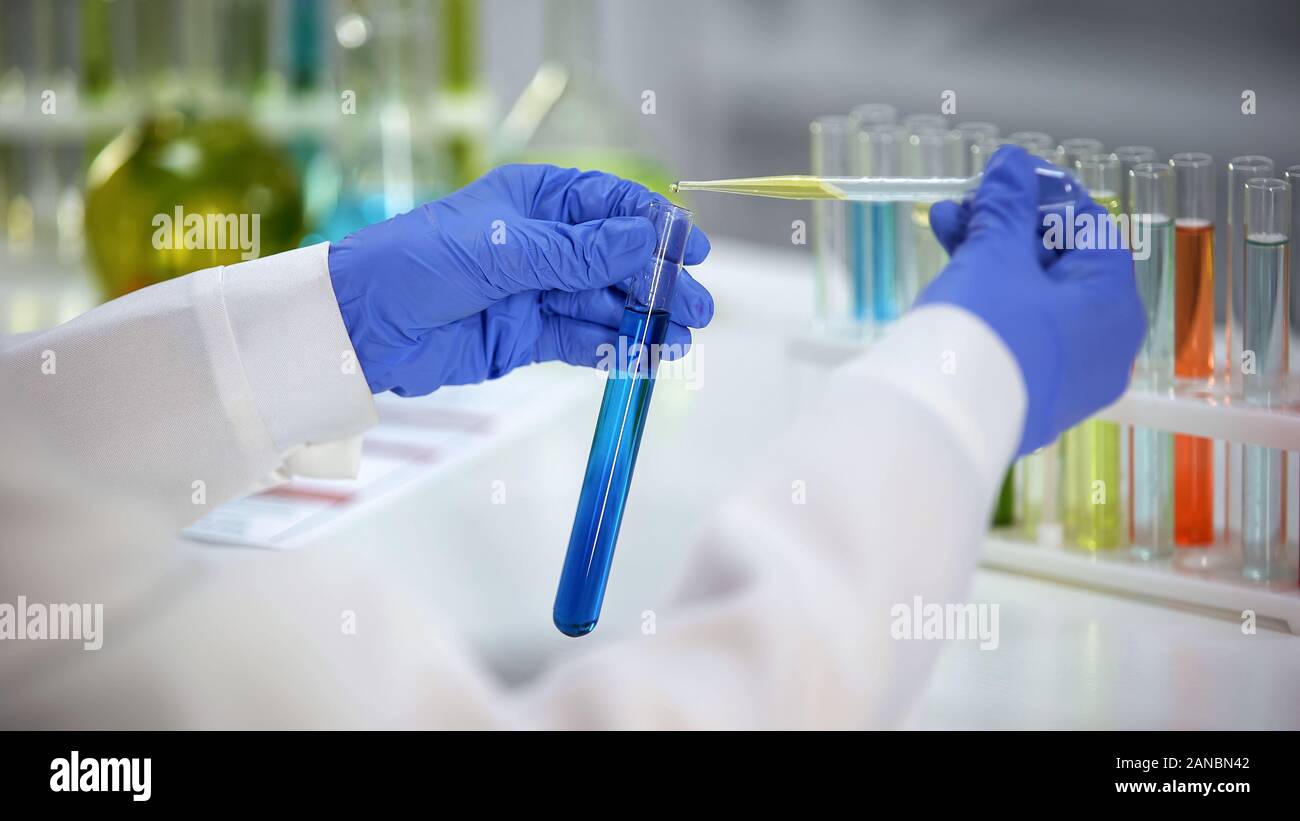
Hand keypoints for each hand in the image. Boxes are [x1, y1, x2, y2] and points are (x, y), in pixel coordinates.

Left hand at [327, 164, 712, 395]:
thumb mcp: (501, 250)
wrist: (360, 326)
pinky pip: (583, 340)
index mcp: (536, 201)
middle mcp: (543, 243)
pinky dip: (615, 349)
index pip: (610, 205)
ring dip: (645, 320)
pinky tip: (647, 357)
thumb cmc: (417, 262)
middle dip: (659, 282)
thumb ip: (575, 252)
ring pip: (605, 303)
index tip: (691, 250)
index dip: (654, 226)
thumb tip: (641, 240)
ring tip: (683, 338)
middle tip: (698, 307)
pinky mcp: (528, 336)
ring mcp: (537, 291)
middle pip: (616, 259)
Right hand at [919, 146, 1144, 454]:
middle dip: (1006, 227)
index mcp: (1114, 305)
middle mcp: (1104, 345)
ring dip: (990, 258)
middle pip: (1059, 264)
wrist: (941, 424)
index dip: (1044, 194)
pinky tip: (953, 274)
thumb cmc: (984, 336)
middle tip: (964, 205)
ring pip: (1034, 299)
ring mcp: (1068, 376)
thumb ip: (1006, 206)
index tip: (1004, 178)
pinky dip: (991, 302)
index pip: (1090, 228)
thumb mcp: (994, 256)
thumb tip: (1011, 166)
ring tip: (943, 228)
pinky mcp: (1031, 397)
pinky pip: (1020, 333)